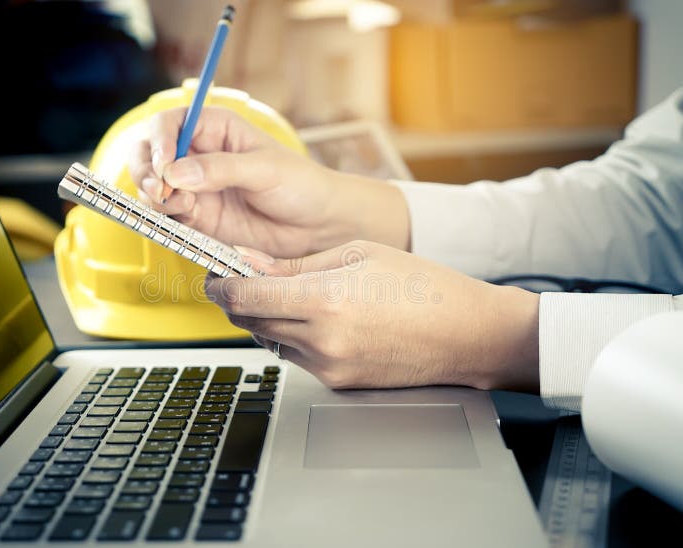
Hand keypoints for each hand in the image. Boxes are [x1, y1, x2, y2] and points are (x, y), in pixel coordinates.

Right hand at [130, 107, 409, 256]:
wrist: (318, 226)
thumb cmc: (301, 185)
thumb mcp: (266, 170)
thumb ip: (221, 169)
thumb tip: (177, 172)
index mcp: (215, 128)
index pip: (168, 124)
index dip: (158, 142)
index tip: (164, 165)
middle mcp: (199, 154)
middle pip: (149, 153)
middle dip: (146, 170)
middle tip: (158, 190)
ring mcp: (196, 187)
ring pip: (153, 186)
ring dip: (155, 196)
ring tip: (181, 205)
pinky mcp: (199, 217)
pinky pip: (168, 214)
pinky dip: (168, 216)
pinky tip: (190, 216)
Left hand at [204, 241, 540, 391]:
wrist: (467, 335)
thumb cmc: (423, 286)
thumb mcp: (357, 254)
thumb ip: (296, 263)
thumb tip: (250, 263)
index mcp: (324, 300)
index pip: (242, 298)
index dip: (219, 284)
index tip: (214, 273)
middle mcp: (321, 340)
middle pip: (248, 322)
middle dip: (238, 299)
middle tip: (245, 277)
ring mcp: (328, 367)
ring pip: (269, 340)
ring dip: (266, 317)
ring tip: (289, 294)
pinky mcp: (337, 383)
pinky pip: (295, 356)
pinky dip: (292, 335)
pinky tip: (316, 317)